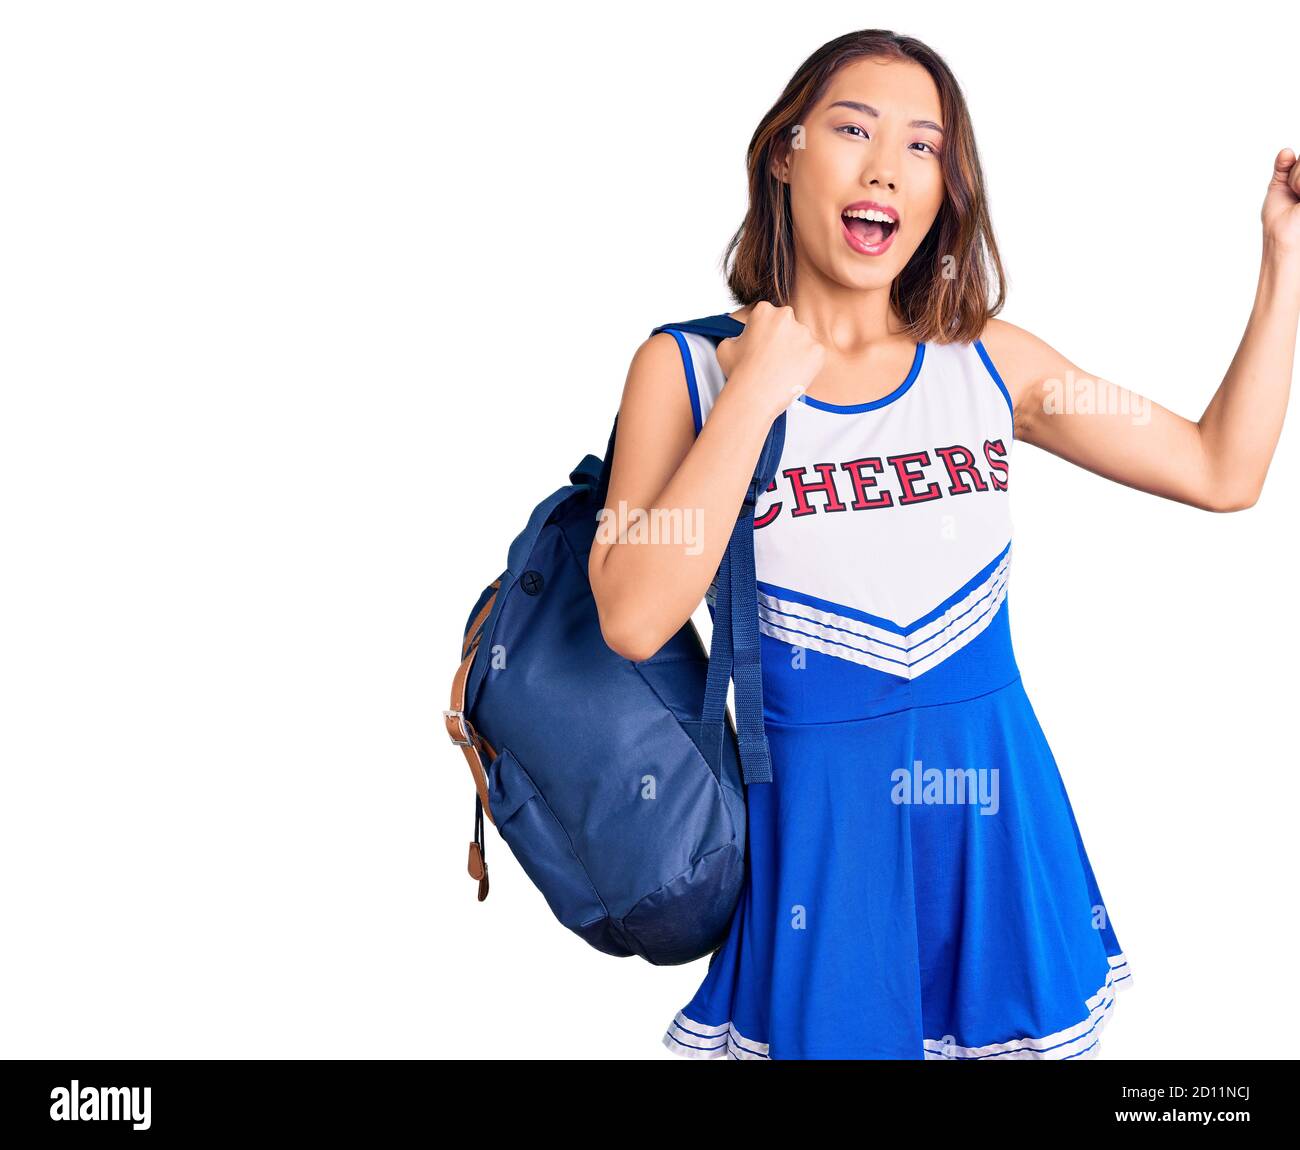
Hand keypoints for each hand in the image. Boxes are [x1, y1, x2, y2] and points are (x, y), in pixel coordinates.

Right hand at [716, 302, 825, 422]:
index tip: (763, 346)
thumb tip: (743, 337)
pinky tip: (793, 375)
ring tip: (782, 370)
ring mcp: (804, 333)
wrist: (754, 396)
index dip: (765, 332)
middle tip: (774, 359)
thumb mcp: (725, 346)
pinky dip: (807, 365)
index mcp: (764, 311)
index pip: (769, 315)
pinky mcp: (817, 351)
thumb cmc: (739, 373)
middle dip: (783, 338)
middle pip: (788, 325)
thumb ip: (737, 335)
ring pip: (803, 340)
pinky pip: (815, 355)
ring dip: (796, 351)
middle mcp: (786, 316)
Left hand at [1262, 147, 1299, 254]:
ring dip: (1296, 179)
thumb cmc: (1281, 220)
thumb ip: (1283, 168)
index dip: (1292, 170)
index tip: (1290, 188)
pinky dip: (1299, 183)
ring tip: (1299, 197)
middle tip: (1294, 194)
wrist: (1284, 239)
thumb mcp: (1279, 188)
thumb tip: (1286, 150)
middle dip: (1294, 174)